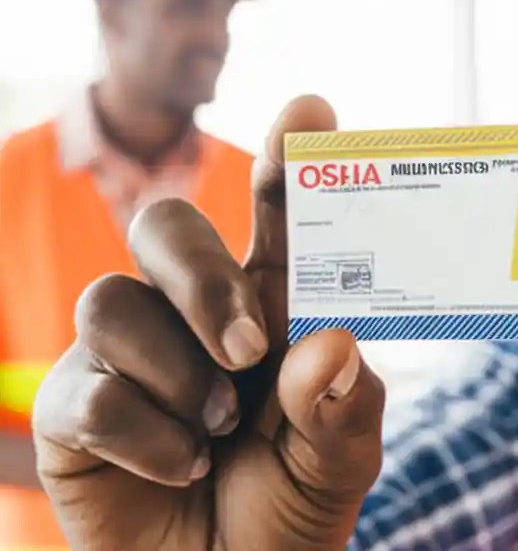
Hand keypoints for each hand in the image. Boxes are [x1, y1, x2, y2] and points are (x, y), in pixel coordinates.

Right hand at [31, 96, 385, 549]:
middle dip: (201, 276)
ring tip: (219, 430)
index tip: (310, 112)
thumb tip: (330, 346)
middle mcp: (194, 313)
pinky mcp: (72, 409)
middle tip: (249, 347)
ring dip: (176, 374)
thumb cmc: (289, 508)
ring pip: (113, 301)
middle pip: (165, 226)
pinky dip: (145, 437)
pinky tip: (181, 468)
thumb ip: (344, 409)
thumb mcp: (340, 465)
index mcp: (274, 305)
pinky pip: (86, 390)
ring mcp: (127, 355)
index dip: (287, 159)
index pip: (277, 216)